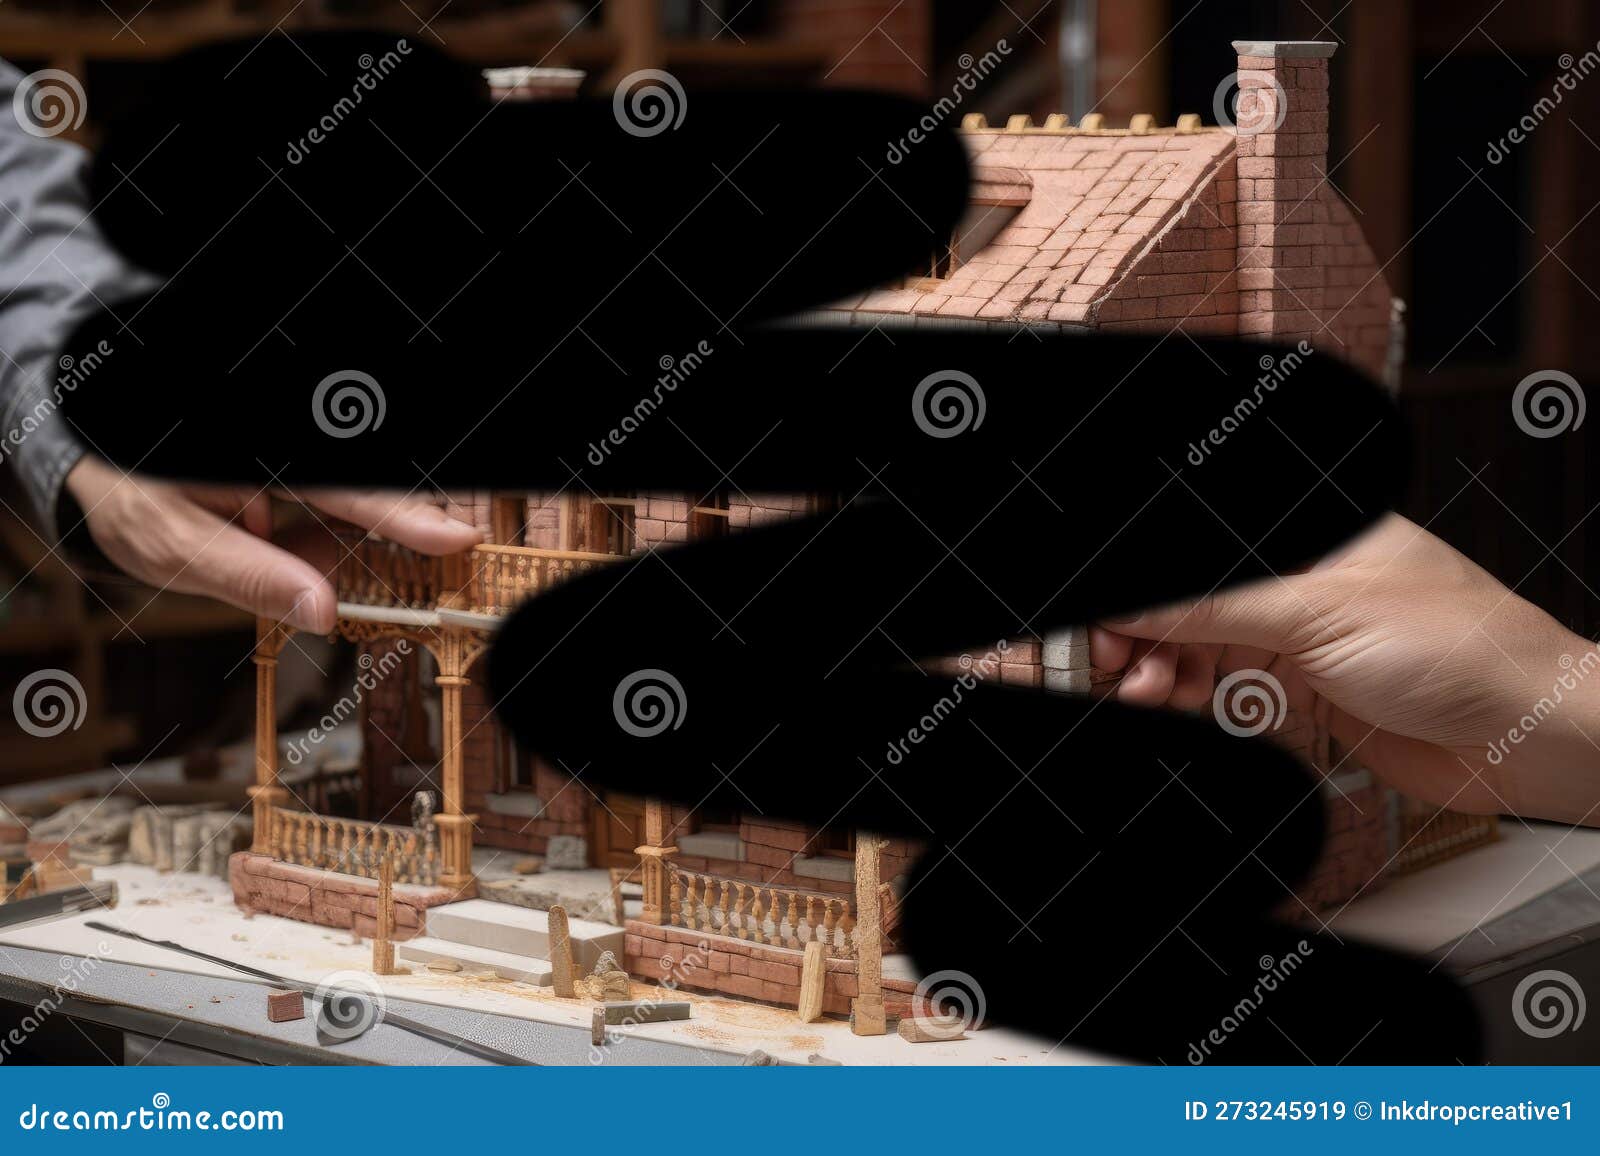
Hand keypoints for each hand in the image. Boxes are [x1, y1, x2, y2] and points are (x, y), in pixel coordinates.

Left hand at [64, 454, 482, 633]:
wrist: (99, 460)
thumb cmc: (130, 498)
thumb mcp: (176, 547)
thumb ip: (253, 578)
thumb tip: (324, 613)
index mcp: (253, 455)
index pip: (344, 488)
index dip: (403, 516)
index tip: (454, 541)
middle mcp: (285, 452)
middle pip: (361, 488)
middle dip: (397, 520)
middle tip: (438, 550)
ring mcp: (292, 463)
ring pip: (351, 498)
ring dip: (350, 532)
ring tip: (295, 540)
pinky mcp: (295, 478)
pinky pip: (331, 503)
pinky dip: (326, 533)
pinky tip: (271, 535)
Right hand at [1091, 514, 1599, 825]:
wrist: (1531, 737)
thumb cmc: (1464, 649)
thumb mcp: (1318, 613)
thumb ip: (1213, 604)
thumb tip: (1136, 601)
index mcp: (1308, 533)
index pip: (1204, 548)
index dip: (1146, 588)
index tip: (1102, 620)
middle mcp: (1298, 578)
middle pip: (1193, 597)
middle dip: (1142, 628)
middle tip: (1112, 662)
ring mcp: (1300, 633)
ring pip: (1199, 643)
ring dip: (1160, 669)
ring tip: (1146, 692)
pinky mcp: (1305, 689)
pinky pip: (1225, 687)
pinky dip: (1192, 698)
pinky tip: (1177, 704)